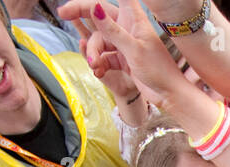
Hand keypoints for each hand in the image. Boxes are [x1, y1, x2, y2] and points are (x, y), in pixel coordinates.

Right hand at [57, 1, 192, 102]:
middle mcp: (127, 27)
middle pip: (99, 15)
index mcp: (134, 18)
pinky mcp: (121, 58)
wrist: (168, 95)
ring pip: (99, 40)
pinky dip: (100, 64)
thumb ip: (113, 30)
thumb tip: (95, 8)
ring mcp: (123, 43)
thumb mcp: (133, 49)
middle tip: (62, 13)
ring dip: (94, 53)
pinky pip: (103, 56)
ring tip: (95, 66)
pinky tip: (99, 72)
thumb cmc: (158, 70)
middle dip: (81, 14)